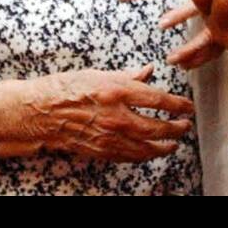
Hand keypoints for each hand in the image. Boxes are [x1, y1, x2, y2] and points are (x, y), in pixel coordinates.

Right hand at [0, 64, 192, 161]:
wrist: (38, 112)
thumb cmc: (66, 88)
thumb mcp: (99, 74)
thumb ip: (127, 76)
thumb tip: (148, 71)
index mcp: (117, 91)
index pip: (158, 99)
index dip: (177, 105)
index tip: (188, 107)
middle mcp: (116, 116)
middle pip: (156, 127)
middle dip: (175, 128)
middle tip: (185, 126)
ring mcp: (108, 136)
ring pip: (145, 147)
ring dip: (163, 146)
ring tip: (174, 144)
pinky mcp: (100, 150)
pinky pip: (128, 156)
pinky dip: (143, 155)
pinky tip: (150, 152)